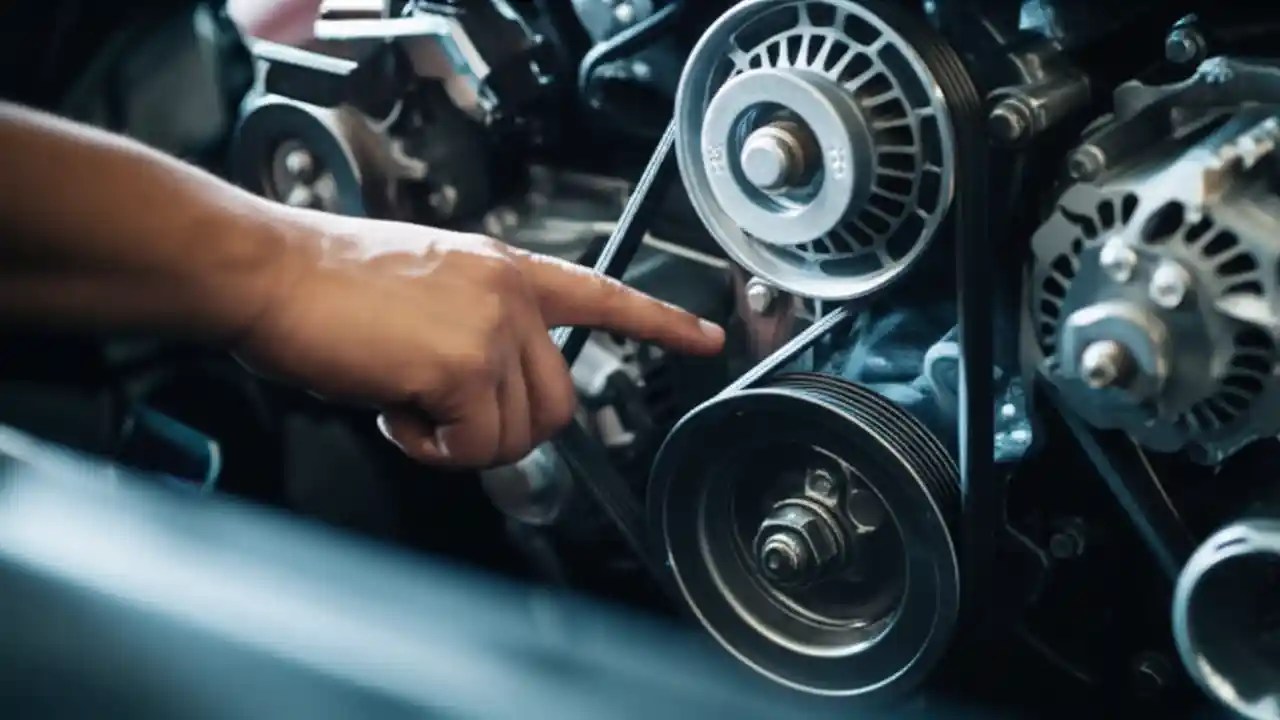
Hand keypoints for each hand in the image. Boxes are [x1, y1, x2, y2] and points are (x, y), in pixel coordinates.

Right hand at [231, 206, 724, 467]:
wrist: (272, 272)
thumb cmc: (329, 284)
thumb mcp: (429, 288)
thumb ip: (479, 329)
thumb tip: (491, 392)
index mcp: (505, 270)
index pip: (602, 294)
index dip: (659, 323)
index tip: (705, 339)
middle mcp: (511, 296)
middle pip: (558, 403)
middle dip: (503, 429)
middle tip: (441, 415)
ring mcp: (492, 329)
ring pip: (518, 434)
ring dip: (461, 440)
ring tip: (407, 401)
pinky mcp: (463, 366)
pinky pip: (475, 448)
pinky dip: (433, 450)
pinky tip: (395, 410)